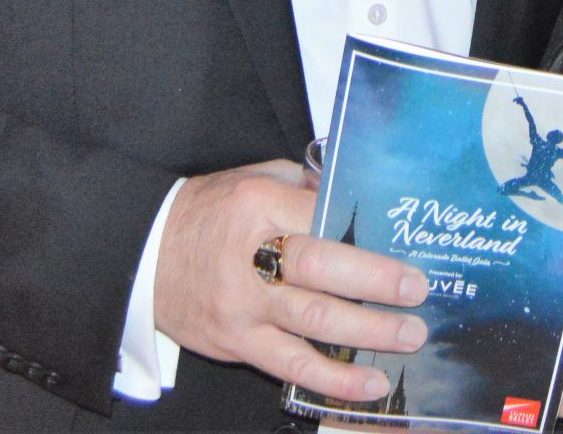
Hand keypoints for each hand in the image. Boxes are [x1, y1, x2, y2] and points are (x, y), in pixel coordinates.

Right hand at [155, 160, 428, 401]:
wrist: (144, 257)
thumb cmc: (209, 212)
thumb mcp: (251, 179)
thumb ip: (300, 185)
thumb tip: (353, 192)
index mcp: (258, 204)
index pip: (320, 212)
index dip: (361, 226)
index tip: (402, 236)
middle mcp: (251, 254)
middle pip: (321, 268)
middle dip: (375, 280)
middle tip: (417, 289)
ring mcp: (244, 305)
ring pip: (313, 322)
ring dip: (367, 332)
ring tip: (410, 335)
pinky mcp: (238, 343)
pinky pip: (292, 365)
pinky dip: (335, 378)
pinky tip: (371, 382)